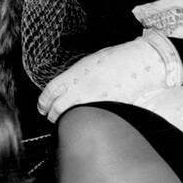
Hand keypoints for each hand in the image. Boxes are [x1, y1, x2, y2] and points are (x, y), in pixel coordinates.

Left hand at [37, 38, 170, 122]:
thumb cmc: (116, 59)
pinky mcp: (109, 108)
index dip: (44, 102)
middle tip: (51, 118)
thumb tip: (67, 86)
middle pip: (58, 108)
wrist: (140, 61)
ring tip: (66, 123)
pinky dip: (87, 122)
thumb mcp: (89, 63)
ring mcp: (95, 100)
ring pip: (73, 116)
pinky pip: (92, 118)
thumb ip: (76, 76)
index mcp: (74, 75)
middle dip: (53, 115)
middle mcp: (81, 89)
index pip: (51, 92)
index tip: (42, 108)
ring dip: (67, 121)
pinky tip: (86, 123)